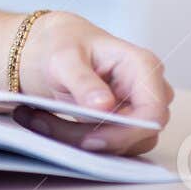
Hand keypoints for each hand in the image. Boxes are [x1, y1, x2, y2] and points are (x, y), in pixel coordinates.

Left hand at [10, 10, 172, 155]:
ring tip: (37, 120)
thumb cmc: (66, 45)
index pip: (152, 112)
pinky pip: (108, 144)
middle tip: (45, 124)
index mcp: (142, 66)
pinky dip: (75, 139)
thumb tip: (104, 106)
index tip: (90, 139)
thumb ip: (83, 81)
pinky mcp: (123, 125)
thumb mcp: (64, 57)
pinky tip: (45, 122)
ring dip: (78, 139)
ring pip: (121, 143)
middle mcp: (148, 91)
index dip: (126, 131)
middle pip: (137, 132)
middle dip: (92, 136)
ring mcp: (138, 110)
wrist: (56, 48)